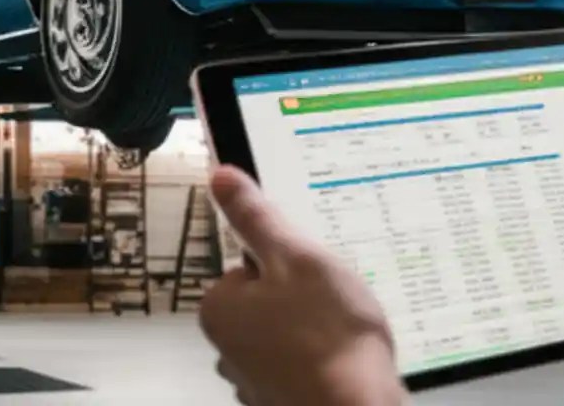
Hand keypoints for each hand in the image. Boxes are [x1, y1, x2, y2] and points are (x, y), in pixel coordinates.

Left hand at [200, 165, 405, 405]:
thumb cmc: (329, 339)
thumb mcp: (295, 257)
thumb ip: (256, 218)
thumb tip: (221, 179)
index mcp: (219, 308)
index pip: (249, 264)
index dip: (288, 262)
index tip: (312, 273)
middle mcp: (226, 348)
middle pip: (268, 300)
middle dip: (303, 297)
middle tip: (332, 304)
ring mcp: (254, 379)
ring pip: (288, 333)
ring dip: (316, 329)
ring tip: (342, 333)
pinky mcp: (283, 397)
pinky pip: (303, 363)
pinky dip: (323, 359)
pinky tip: (344, 360)